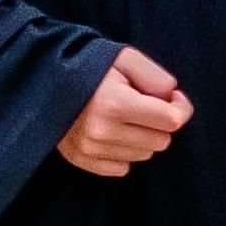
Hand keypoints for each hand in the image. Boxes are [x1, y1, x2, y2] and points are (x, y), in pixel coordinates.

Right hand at [59, 47, 192, 177]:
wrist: (44, 78)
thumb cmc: (90, 64)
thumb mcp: (125, 57)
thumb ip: (157, 77)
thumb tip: (173, 100)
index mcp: (116, 103)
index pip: (171, 121)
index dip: (180, 107)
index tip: (173, 97)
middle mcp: (102, 131)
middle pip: (161, 141)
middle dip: (159, 122)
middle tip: (144, 103)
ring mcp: (90, 149)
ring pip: (144, 155)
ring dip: (141, 136)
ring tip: (124, 115)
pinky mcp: (82, 160)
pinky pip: (123, 168)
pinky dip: (123, 151)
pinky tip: (111, 130)